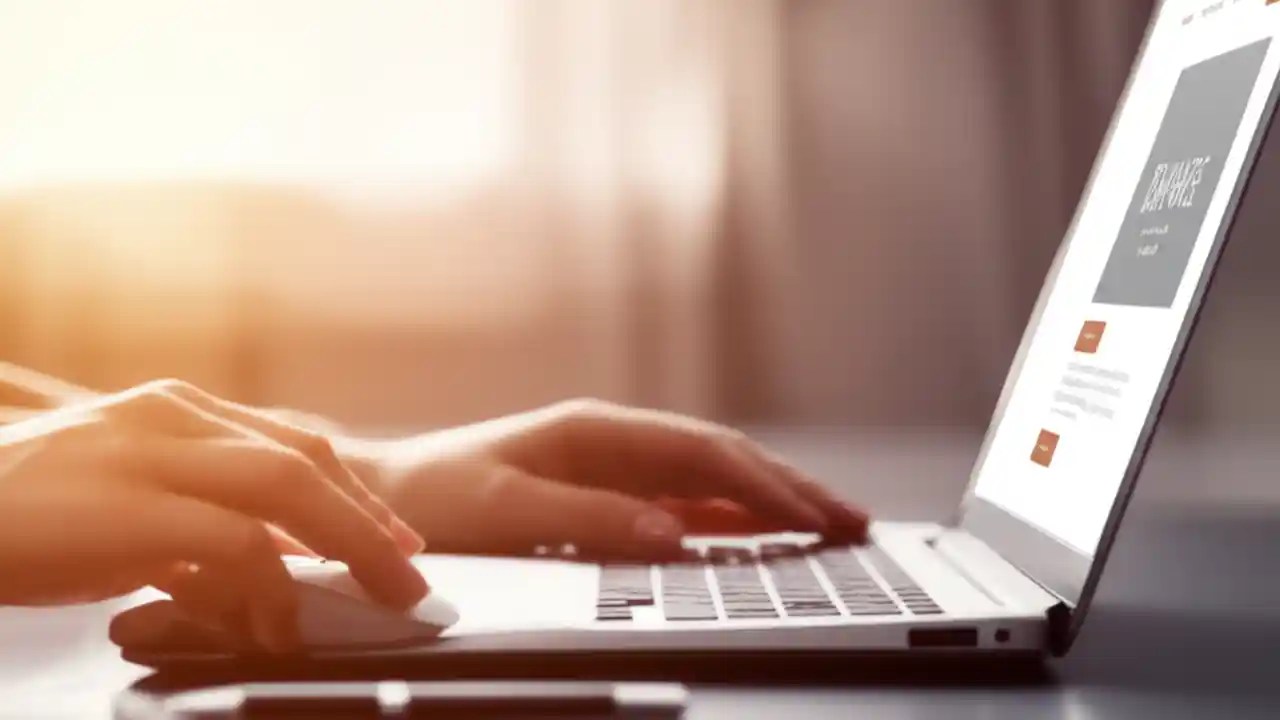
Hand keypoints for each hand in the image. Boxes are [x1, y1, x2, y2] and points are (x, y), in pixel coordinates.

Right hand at [0, 380, 425, 650]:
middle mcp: (173, 417)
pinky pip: (234, 545)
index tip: (395, 537)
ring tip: (381, 597)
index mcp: (176, 412)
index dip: (353, 495)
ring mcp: (151, 454)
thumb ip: (194, 532)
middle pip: (305, 463)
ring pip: (288, 491)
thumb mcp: (123, 514)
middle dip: (369, 522)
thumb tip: (263, 571)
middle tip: (411, 574)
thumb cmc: (20, 519)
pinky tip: (278, 629)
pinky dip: (271, 590)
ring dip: (349, 547)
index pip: (293, 446)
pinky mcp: (129, 504)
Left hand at [350, 400, 869, 560]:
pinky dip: (731, 519)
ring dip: (770, 501)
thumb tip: (672, 534)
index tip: (812, 514)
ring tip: (828, 524)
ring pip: (710, 481)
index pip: (702, 454)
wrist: (383, 500)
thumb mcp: (501, 510)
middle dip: (789, 487)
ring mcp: (612, 468)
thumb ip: (587, 518)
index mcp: (596, 431)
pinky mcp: (604, 495)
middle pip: (722, 460)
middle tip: (852, 520)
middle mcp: (613, 443)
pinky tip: (760, 534)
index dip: (764, 484)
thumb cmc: (431, 498)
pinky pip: (684, 504)